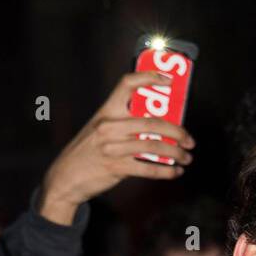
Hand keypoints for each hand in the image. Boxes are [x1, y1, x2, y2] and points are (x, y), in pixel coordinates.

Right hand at [39, 72, 194, 223]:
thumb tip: (158, 125)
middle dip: (177, 131)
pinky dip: (165, 171)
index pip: (127, 84)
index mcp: (106, 111)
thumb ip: (123, 124)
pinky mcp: (116, 168)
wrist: (66, 177)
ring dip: (175, 153)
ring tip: (186, 158)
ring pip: (153, 146)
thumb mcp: (100, 130)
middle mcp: (109, 126)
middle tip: (189, 139)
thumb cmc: (88, 153)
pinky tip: (174, 171)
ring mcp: (112, 147)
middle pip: (151, 121)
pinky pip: (148, 168)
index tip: (169, 80)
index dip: (149, 77)